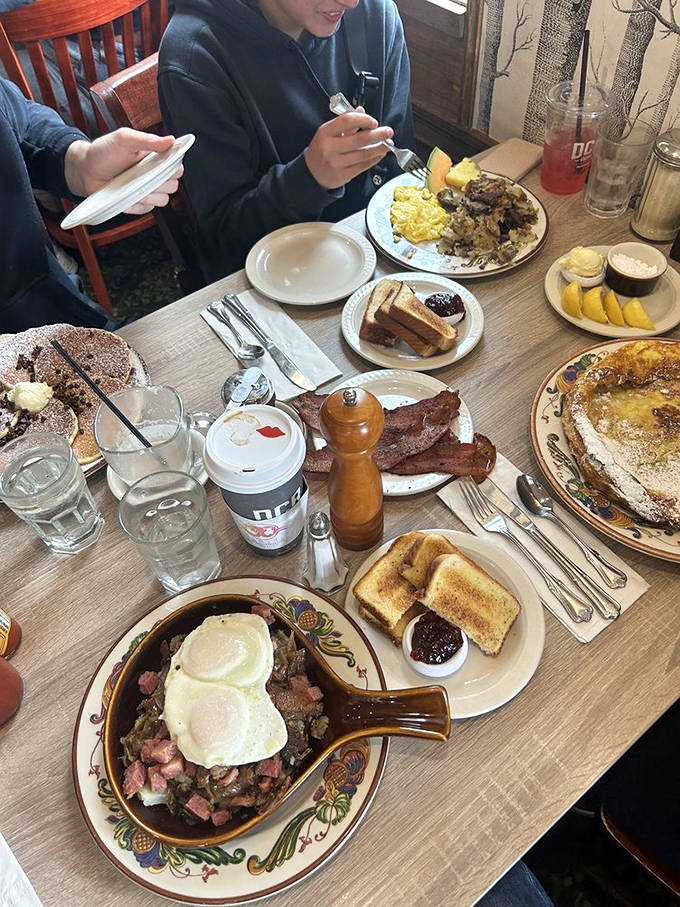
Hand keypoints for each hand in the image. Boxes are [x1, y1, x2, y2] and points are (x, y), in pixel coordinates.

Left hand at [64, 128, 182, 212]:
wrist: (85, 171)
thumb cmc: (102, 152)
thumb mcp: (124, 139)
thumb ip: (148, 140)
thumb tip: (171, 141)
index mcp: (155, 158)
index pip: (177, 166)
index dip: (172, 167)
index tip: (160, 164)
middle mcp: (154, 175)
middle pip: (173, 185)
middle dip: (161, 182)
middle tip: (142, 175)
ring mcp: (147, 191)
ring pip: (163, 199)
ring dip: (150, 195)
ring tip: (132, 186)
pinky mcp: (139, 204)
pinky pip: (148, 209)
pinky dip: (137, 205)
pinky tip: (125, 195)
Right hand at [304, 111, 392, 189]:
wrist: (312, 173)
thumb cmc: (321, 150)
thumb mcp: (328, 133)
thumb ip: (345, 123)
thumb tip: (361, 111)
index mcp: (325, 133)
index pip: (347, 121)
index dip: (364, 120)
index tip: (374, 121)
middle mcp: (330, 148)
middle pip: (359, 139)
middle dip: (378, 135)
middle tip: (388, 132)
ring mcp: (337, 163)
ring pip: (364, 154)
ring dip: (379, 148)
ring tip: (388, 144)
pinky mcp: (343, 175)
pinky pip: (363, 166)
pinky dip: (374, 159)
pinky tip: (380, 154)